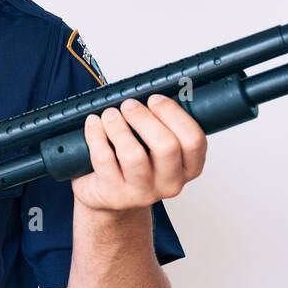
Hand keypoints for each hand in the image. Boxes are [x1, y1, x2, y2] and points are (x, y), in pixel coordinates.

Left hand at [70, 93, 206, 212]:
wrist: (106, 197)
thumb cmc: (131, 165)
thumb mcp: (154, 147)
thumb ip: (161, 124)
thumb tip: (153, 90)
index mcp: (188, 168)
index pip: (194, 140)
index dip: (173, 114)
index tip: (155, 99)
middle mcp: (169, 183)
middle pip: (166, 146)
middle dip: (143, 117)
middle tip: (128, 105)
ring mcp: (142, 192)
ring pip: (133, 155)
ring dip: (118, 127)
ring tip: (110, 115)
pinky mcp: (114, 194)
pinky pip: (104, 159)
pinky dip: (96, 135)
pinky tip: (93, 124)